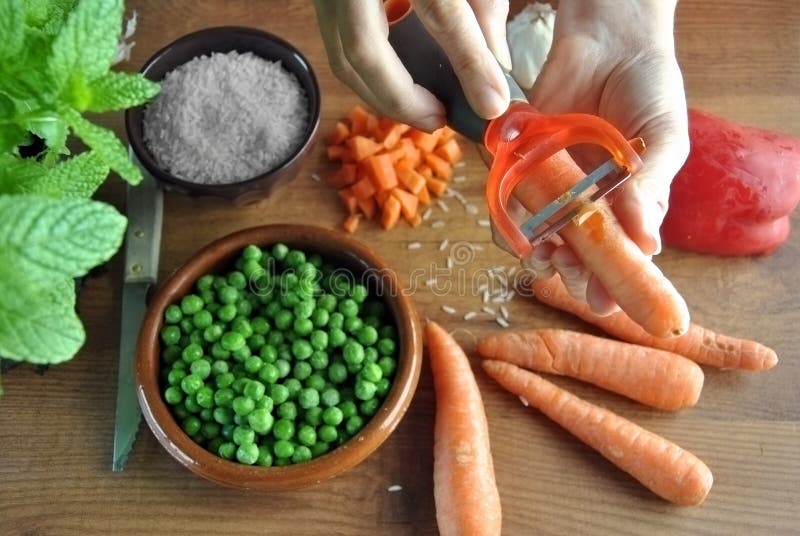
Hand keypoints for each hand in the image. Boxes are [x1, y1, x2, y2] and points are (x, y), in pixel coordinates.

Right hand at [311, 0, 512, 130]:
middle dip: (403, 100)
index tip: (493, 103)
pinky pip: (340, 46)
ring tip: (423, 108)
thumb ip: (484, 7)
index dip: (469, 61)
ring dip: (382, 94)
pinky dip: (370, 73)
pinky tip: (400, 81)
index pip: (441, 10)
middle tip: (440, 120)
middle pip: (365, 54)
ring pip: (344, 58)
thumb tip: (496, 67)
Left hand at [506, 0, 689, 314]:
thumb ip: (651, 188)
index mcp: (626, 207)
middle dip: (570, 272)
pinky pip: (506, 199)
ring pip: (535, 236)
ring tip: (544, 254)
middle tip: (571, 273)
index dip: (608, 283)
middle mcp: (585, 203)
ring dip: (537, 252)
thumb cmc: (648, 90)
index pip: (616, 257)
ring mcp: (551, 185)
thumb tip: (647, 242)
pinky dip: (509, 214)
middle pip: (572, 254)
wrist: (610, 39)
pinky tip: (520, 219)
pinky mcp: (520, 162)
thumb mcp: (665, 139)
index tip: (603, 302)